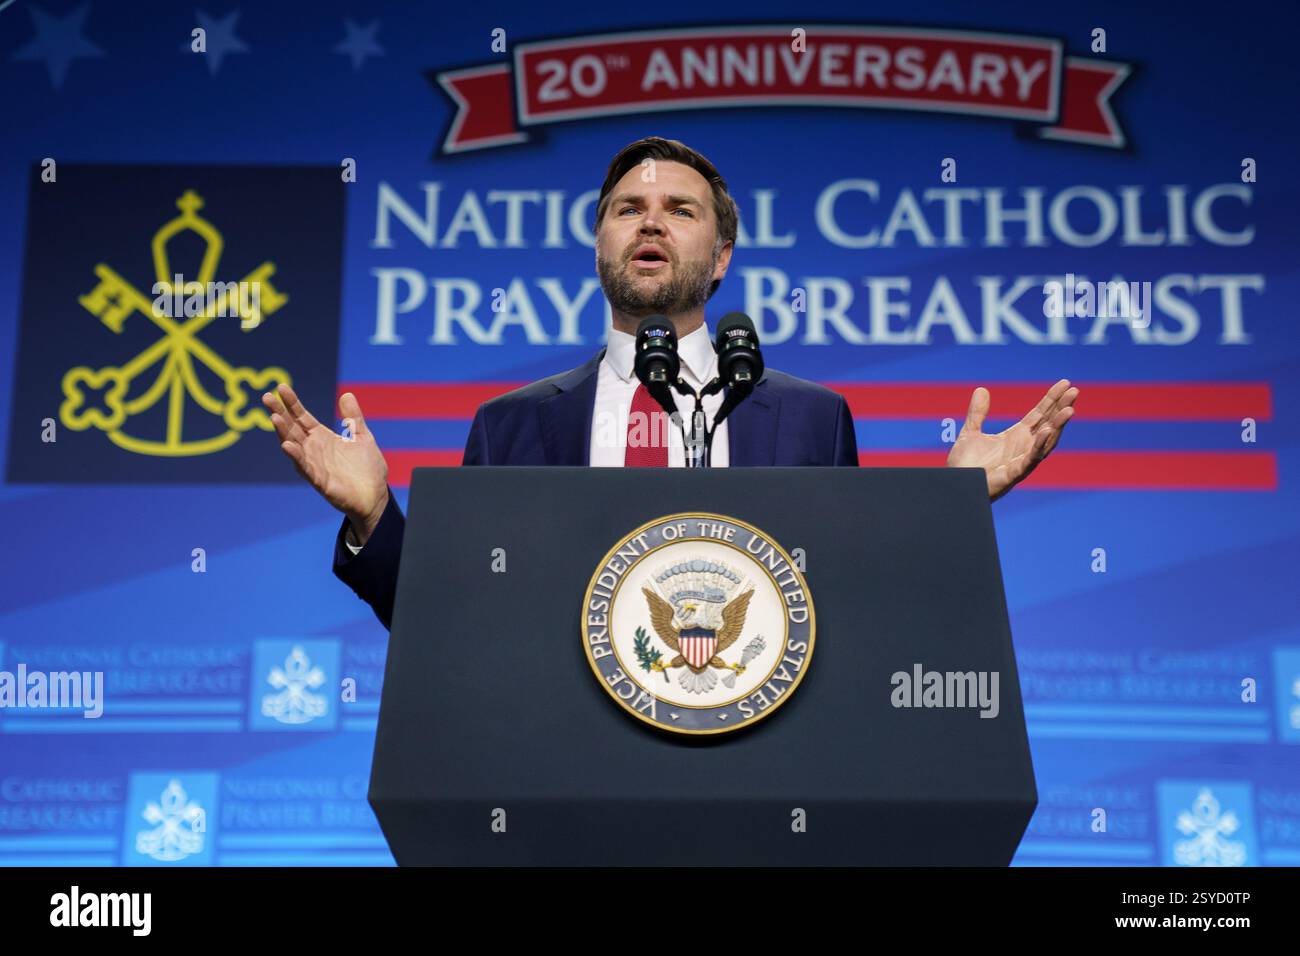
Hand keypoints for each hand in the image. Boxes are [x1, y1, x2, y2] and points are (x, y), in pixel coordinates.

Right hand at [262, 384, 389, 543]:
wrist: (376, 496)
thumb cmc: (367, 469)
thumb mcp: (362, 437)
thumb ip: (353, 418)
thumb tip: (347, 394)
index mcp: (322, 437)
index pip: (302, 417)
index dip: (291, 403)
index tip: (281, 387)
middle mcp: (313, 449)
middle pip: (292, 428)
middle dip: (279, 412)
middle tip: (266, 397)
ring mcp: (314, 464)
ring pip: (293, 446)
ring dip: (283, 432)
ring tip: (274, 417)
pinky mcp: (319, 481)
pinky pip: (304, 468)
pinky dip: (296, 457)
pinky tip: (287, 446)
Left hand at [947, 379, 1077, 500]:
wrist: (955, 485)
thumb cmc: (964, 465)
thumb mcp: (971, 432)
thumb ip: (977, 413)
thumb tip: (981, 389)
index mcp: (1016, 436)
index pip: (1039, 414)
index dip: (1052, 399)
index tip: (1065, 383)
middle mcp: (1023, 447)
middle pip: (1048, 424)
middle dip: (1061, 408)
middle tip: (1074, 391)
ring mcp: (1021, 461)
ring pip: (1046, 442)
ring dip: (1058, 426)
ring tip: (1069, 410)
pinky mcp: (1014, 474)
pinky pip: (1031, 459)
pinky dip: (1039, 445)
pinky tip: (1047, 430)